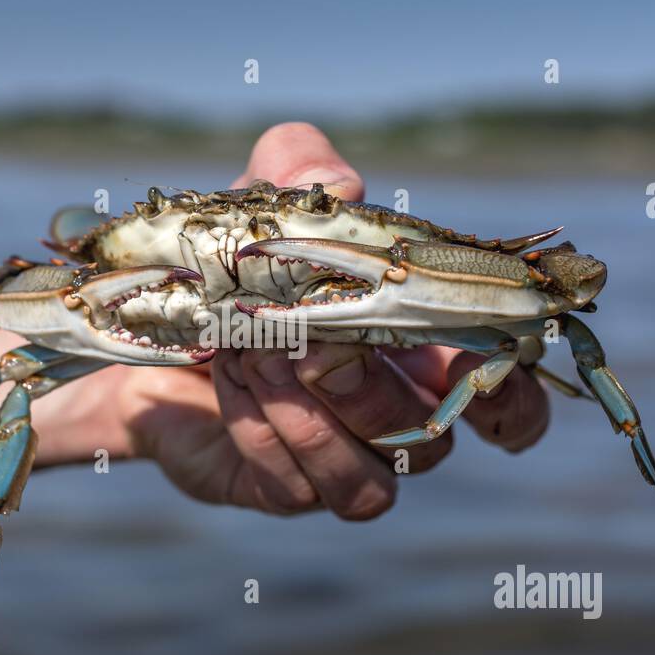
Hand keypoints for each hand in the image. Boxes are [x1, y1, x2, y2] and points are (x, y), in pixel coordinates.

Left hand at [108, 122, 549, 519]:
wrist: (142, 319)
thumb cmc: (232, 258)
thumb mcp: (261, 196)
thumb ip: (301, 165)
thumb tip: (341, 185)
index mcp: (423, 354)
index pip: (510, 410)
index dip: (513, 404)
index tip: (469, 368)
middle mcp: (394, 421)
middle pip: (426, 444)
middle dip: (366, 391)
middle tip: (303, 340)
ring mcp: (340, 464)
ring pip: (366, 488)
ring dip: (310, 419)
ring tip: (249, 351)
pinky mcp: (280, 489)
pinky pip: (294, 488)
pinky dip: (260, 429)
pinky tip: (225, 374)